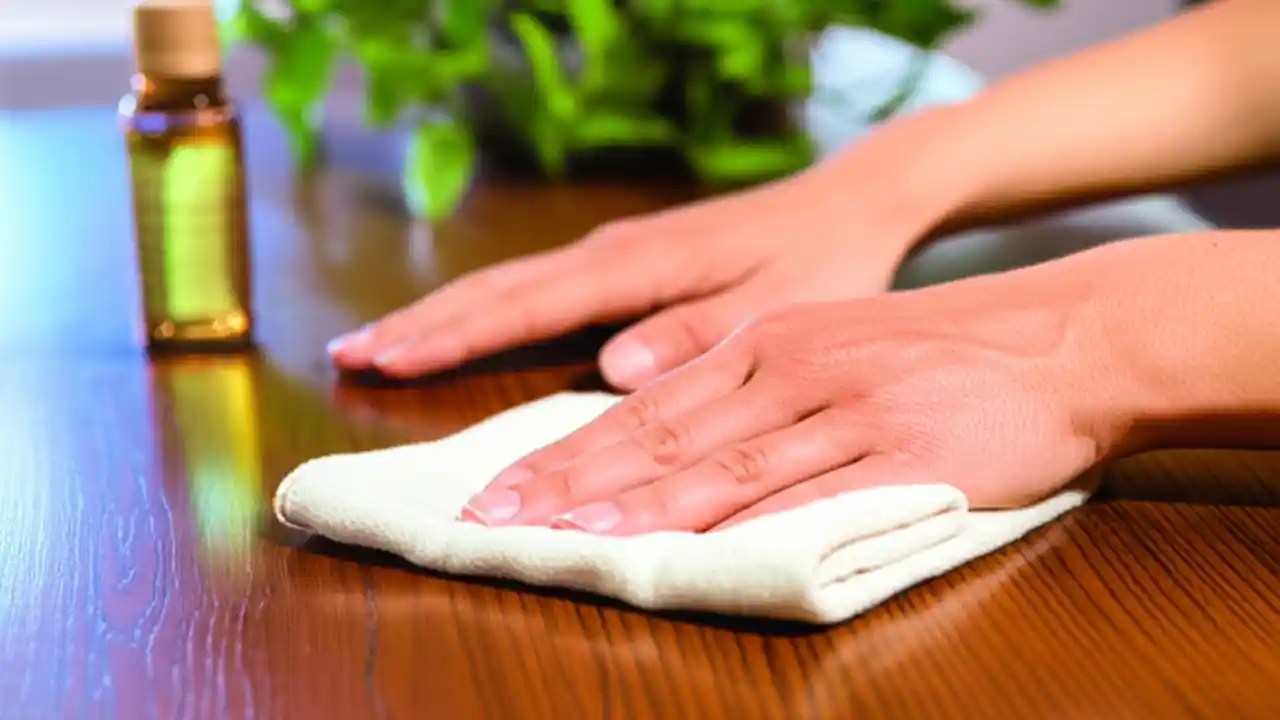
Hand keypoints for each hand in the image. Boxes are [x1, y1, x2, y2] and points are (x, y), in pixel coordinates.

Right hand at [327, 158, 938, 389]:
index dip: (455, 333)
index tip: (388, 357)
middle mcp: (613, 252)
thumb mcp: (776, 307)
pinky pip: (537, 288)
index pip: (528, 302)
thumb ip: (696, 336)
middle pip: (497, 288)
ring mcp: (615, 253)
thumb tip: (612, 370)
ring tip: (375, 344)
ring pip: (508, 284)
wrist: (848, 203)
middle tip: (346, 355)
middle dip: (421, 322)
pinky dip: (487, 311)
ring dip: (441, 315)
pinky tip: (461, 330)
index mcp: (640, 264)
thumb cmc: (821, 259)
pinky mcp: (626, 262)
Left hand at [458, 270, 1117, 534]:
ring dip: (639, 509)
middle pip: (661, 437)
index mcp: (763, 341)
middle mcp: (790, 369)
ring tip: (566, 541)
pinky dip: (742, 528)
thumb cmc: (932, 350)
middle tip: (496, 522)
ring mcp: (847, 413)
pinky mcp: (905, 459)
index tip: (500, 491)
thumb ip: (740, 382)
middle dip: (570, 485)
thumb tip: (651, 427)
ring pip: (724, 468)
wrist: (1059, 336)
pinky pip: (811, 499)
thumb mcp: (823, 341)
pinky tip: (692, 552)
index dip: (565, 454)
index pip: (642, 408)